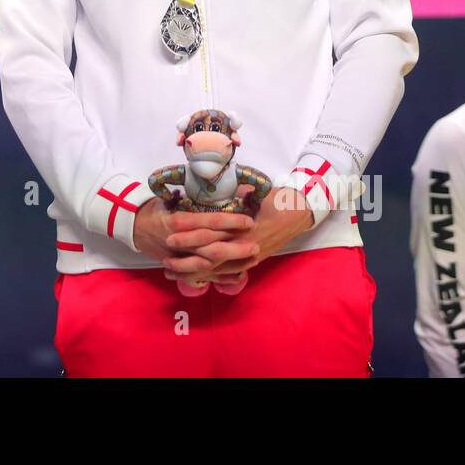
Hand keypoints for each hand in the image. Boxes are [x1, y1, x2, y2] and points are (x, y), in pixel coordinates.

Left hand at [162, 188, 313, 281]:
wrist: (299, 213)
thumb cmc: (276, 199)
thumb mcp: (255, 189)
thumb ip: (233, 191)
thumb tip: (210, 185)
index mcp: (244, 226)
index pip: (212, 227)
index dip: (190, 225)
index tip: (170, 222)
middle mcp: (244, 245)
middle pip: (210, 251)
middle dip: (186, 252)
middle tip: (165, 250)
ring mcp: (248, 257)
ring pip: (215, 267)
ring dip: (191, 270)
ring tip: (169, 269)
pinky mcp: (249, 263)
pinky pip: (226, 274)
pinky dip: (207, 276)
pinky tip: (192, 279)